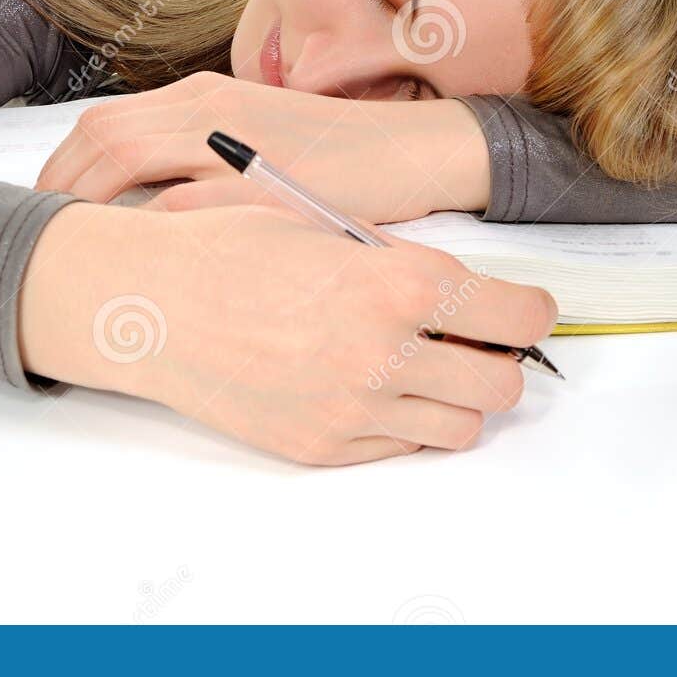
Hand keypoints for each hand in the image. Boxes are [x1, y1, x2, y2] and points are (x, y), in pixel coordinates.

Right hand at [17, 201, 557, 465]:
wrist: (148, 303)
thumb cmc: (228, 250)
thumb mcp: (329, 229)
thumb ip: (401, 262)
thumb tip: (458, 292)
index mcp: (398, 281)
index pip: (518, 315)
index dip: (528, 311)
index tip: (519, 309)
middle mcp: (385, 352)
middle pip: (501, 382)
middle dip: (496, 359)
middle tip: (470, 339)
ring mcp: (353, 409)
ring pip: (460, 426)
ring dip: (453, 397)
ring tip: (416, 365)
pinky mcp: (322, 447)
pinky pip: (400, 447)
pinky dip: (401, 421)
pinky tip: (365, 385)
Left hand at [33, 71, 491, 222]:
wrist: (416, 149)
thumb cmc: (342, 155)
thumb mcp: (260, 141)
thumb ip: (204, 153)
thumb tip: (151, 196)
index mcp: (204, 95)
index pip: (106, 122)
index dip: (62, 166)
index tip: (47, 208)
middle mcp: (209, 106)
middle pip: (101, 135)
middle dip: (57, 184)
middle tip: (38, 233)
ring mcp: (235, 138)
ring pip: (127, 157)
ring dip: (87, 201)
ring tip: (70, 245)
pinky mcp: (264, 178)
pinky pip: (184, 197)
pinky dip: (147, 223)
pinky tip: (137, 255)